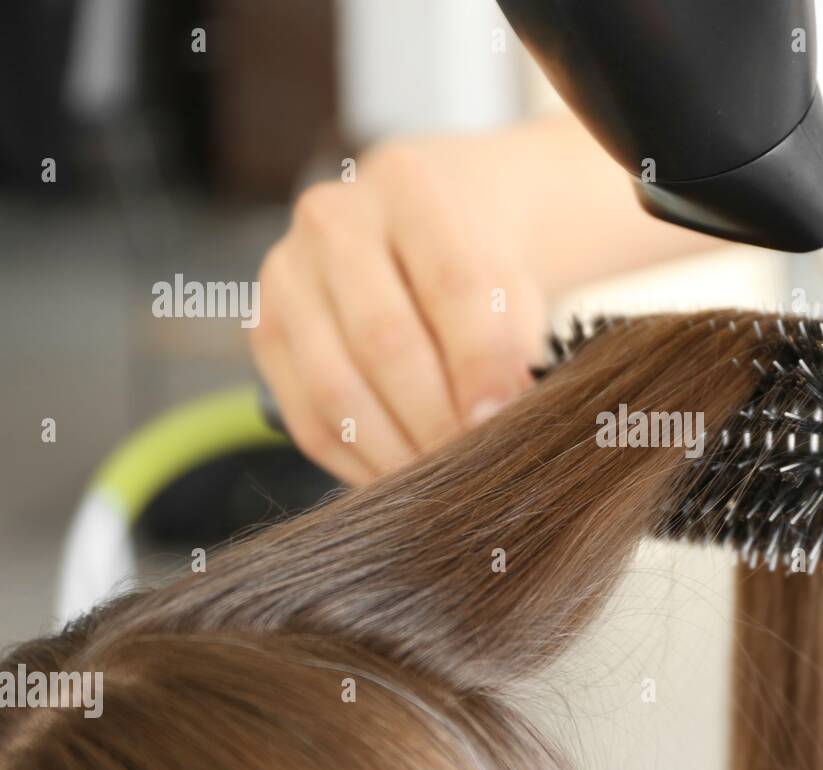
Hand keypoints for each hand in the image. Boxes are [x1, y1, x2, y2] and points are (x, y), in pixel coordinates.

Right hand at [252, 139, 547, 484]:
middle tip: (474, 468)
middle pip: (384, 339)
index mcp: (411, 188)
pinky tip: (399, 480)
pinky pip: (307, 418)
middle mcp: (334, 221)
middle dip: (436, 420)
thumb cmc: (478, 260)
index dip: (480, 362)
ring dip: (394, 453)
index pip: (451, 283)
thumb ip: (514, 342)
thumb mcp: (514, 282)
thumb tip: (502, 422)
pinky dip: (357, 463)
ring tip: (439, 484)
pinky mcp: (264, 330)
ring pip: (335, 386)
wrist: (420, 227)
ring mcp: (286, 274)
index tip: (504, 420)